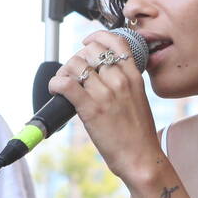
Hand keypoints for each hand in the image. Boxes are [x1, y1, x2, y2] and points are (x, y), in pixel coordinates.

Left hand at [47, 29, 159, 182]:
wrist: (141, 159)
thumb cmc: (139, 136)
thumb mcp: (138, 101)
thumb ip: (125, 84)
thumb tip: (105, 76)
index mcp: (134, 77)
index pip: (115, 42)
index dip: (97, 38)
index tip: (87, 42)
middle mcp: (120, 81)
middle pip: (91, 52)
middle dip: (77, 58)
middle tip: (73, 72)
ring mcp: (106, 94)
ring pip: (76, 65)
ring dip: (64, 71)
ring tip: (63, 83)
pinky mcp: (91, 109)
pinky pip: (66, 84)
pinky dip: (56, 83)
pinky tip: (56, 89)